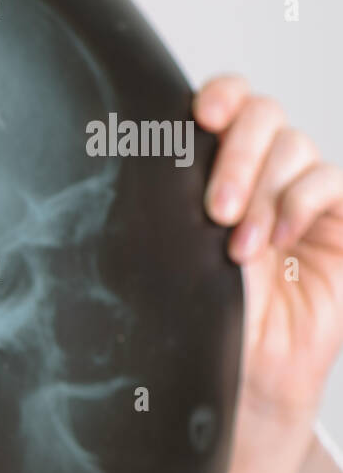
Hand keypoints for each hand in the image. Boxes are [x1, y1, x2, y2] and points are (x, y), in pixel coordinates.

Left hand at [196, 76, 342, 472]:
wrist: (240, 378)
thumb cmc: (197, 320)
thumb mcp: (173, 253)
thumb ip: (172, 201)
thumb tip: (148, 151)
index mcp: (210, 170)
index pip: (226, 103)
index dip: (222, 94)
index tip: (201, 116)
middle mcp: (257, 174)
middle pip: (263, 114)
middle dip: (239, 154)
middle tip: (215, 208)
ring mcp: (299, 196)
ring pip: (295, 147)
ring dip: (264, 191)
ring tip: (239, 248)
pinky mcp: (338, 223)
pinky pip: (329, 181)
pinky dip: (301, 203)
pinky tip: (277, 241)